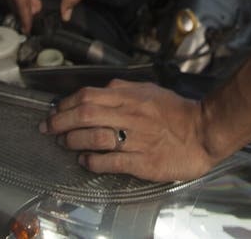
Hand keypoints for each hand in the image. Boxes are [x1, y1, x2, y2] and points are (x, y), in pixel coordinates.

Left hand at [39, 79, 218, 181]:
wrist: (203, 131)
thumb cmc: (176, 112)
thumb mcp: (149, 90)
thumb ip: (124, 89)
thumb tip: (102, 90)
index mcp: (130, 96)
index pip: (88, 95)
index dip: (66, 103)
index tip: (54, 110)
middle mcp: (130, 115)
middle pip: (85, 114)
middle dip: (60, 122)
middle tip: (47, 128)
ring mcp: (136, 138)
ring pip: (94, 137)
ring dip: (73, 141)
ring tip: (63, 144)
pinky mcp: (142, 161)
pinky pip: (111, 161)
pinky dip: (93, 161)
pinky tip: (84, 161)